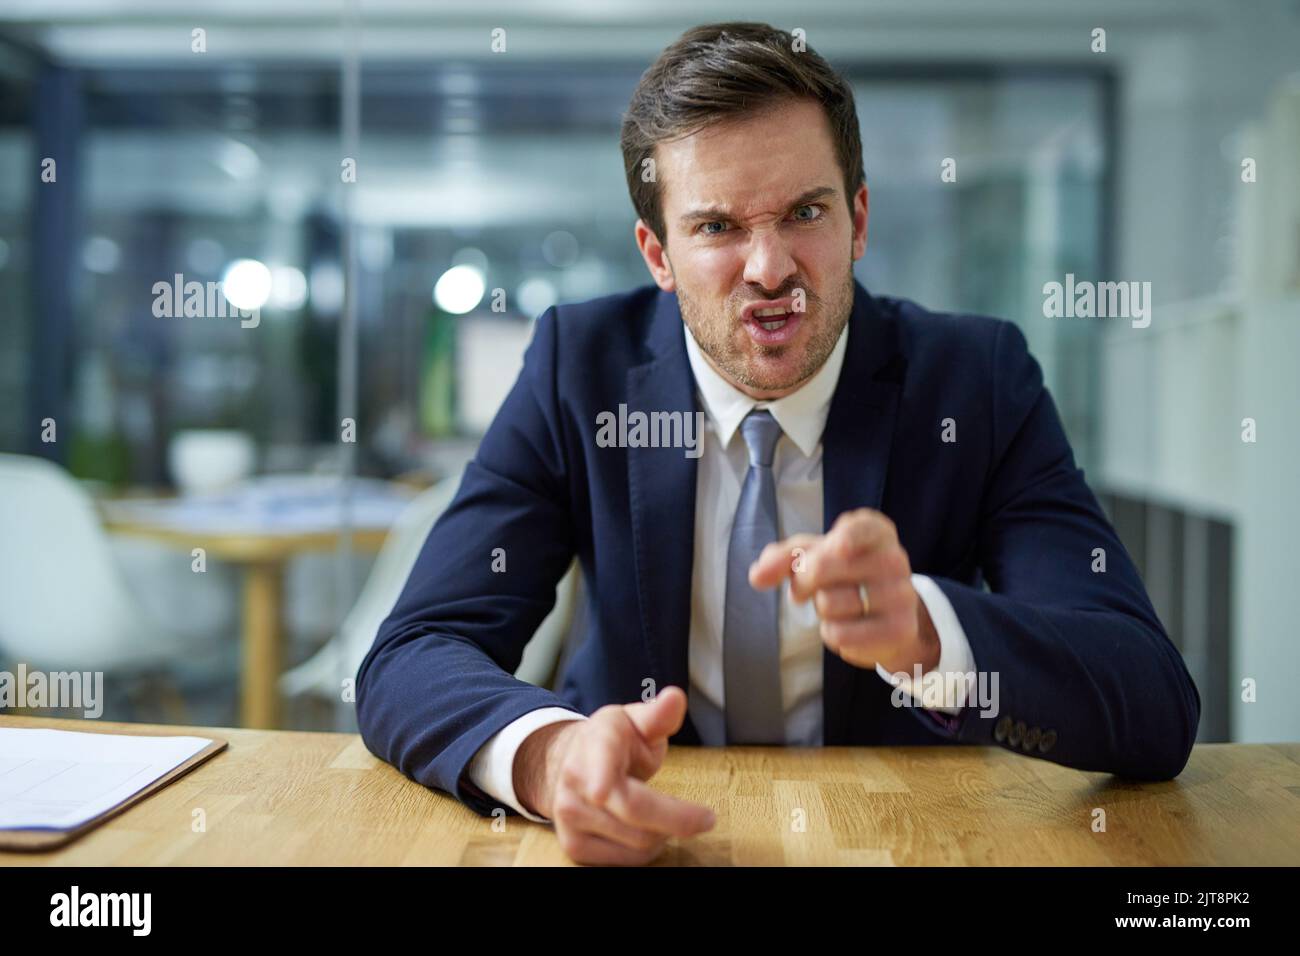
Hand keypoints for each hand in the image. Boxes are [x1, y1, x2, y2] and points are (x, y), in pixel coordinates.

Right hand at [514, 686, 715, 864]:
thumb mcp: (634, 721)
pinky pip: (627, 861)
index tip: (601, 791)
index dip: (600, 778)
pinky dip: (647, 849)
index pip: (598, 762)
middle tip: (707, 818)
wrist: (569, 765)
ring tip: (666, 816)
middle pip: (635, 811)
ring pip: (637, 842)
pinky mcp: (573, 846)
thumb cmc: (610, 742)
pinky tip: (648, 831)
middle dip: (679, 818)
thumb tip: (675, 698)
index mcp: (596, 744)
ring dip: (664, 833)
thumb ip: (658, 715)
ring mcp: (570, 817)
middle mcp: (576, 782)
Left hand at [748, 508, 939, 673]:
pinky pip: (841, 634)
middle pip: (822, 568)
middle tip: (807, 586)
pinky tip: (849, 627)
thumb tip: (757, 575)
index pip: (864, 528)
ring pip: (829, 604)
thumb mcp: (814, 556)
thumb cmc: (844, 576)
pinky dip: (833, 634)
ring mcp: (901, 594)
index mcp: (876, 532)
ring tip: (839, 606)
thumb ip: (783, 558)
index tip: (838, 546)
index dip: (849, 537)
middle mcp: (894, 559)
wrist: (884, 615)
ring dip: (821, 610)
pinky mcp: (900, 628)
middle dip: (802, 580)